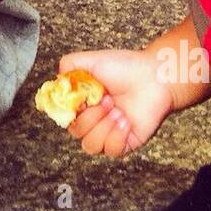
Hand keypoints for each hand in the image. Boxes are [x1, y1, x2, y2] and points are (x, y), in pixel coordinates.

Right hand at [59, 48, 175, 157]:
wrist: (155, 76)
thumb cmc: (126, 67)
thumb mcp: (90, 60)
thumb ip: (68, 66)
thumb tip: (56, 83)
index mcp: (83, 102)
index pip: (63, 116)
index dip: (69, 111)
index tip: (80, 100)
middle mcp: (94, 119)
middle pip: (75, 132)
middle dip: (91, 116)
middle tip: (108, 100)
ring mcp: (109, 132)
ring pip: (90, 146)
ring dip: (103, 127)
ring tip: (118, 111)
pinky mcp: (125, 143)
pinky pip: (110, 151)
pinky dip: (116, 136)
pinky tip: (125, 121)